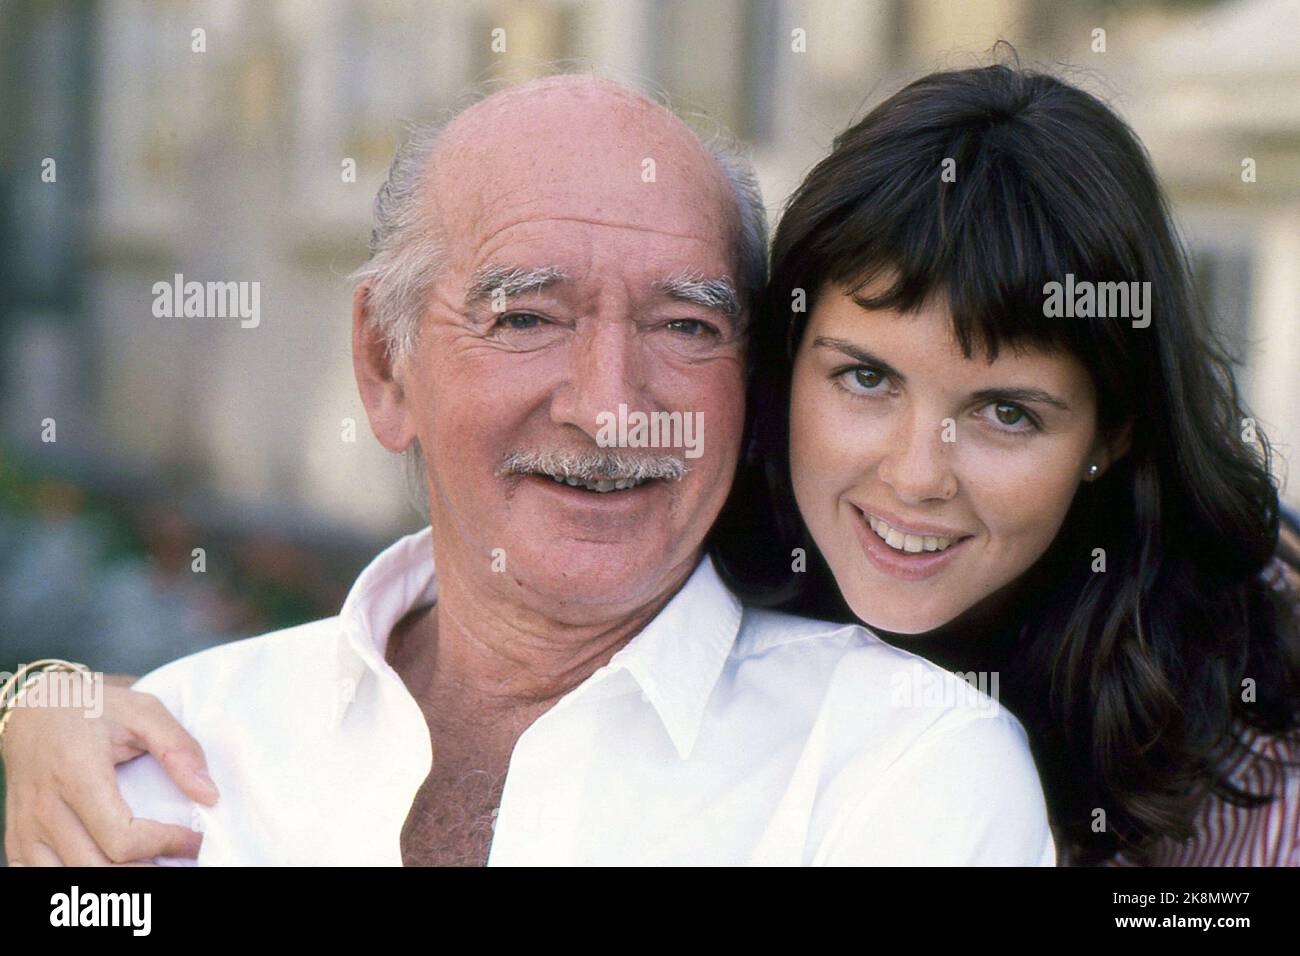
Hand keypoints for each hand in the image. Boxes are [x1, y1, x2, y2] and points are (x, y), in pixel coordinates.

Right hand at [3, 673, 217, 864]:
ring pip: (72, 879)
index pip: (122, 837)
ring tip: (152, 864)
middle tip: (178, 858)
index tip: (193, 838)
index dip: (165, 845)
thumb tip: (209, 795)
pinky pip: (42, 878)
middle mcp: (46, 808)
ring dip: (117, 881)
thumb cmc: (92, 707)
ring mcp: (26, 828)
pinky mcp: (18, 840)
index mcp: (77, 775)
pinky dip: (79, 881)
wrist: (31, 707)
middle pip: (99, 868)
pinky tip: (110, 867)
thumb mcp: (143, 712)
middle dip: (147, 871)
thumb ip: (178, 750)